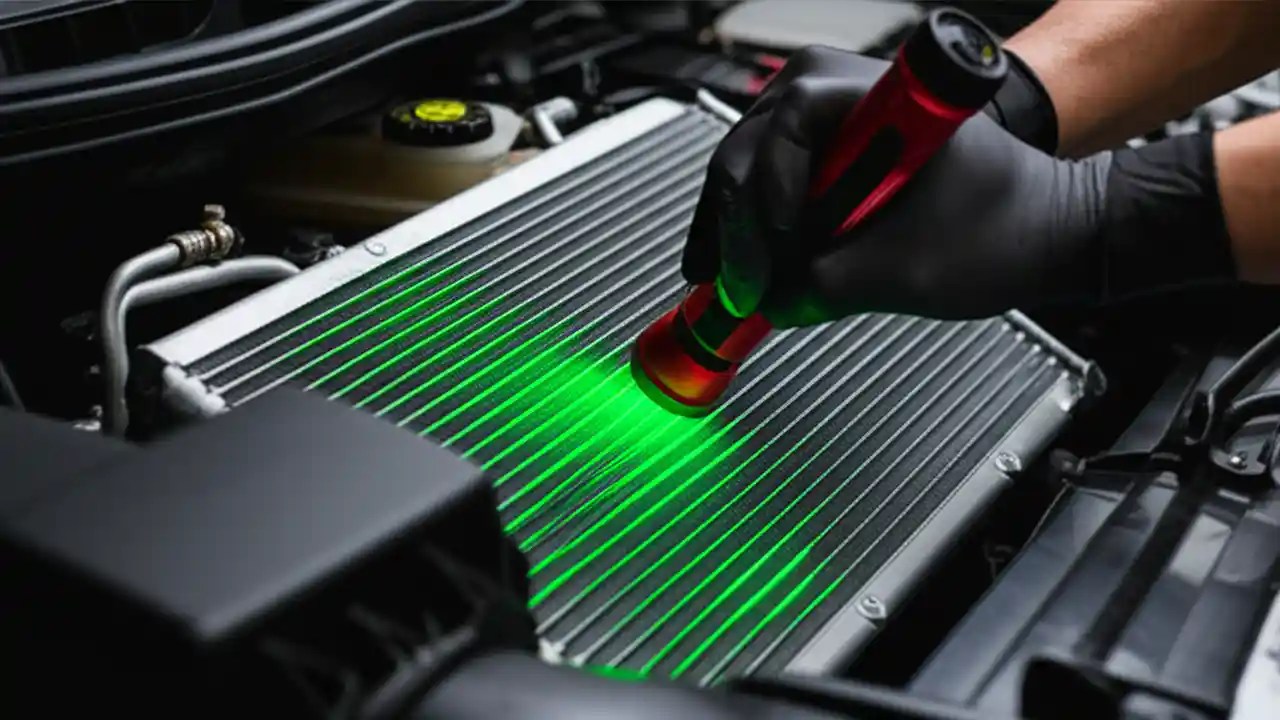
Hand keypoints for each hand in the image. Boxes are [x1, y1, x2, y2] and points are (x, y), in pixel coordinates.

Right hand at [683, 46, 1112, 325]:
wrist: (1048, 227)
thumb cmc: (1005, 228)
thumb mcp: (907, 271)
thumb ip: (823, 287)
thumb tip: (764, 303)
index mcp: (879, 98)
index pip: (779, 140)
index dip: (760, 215)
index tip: (761, 277)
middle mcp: (846, 86)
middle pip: (750, 148)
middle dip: (733, 227)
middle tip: (731, 291)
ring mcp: (835, 110)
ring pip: (752, 162)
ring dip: (735, 226)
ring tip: (723, 282)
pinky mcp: (835, 141)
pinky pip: (773, 175)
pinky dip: (757, 222)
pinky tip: (745, 263)